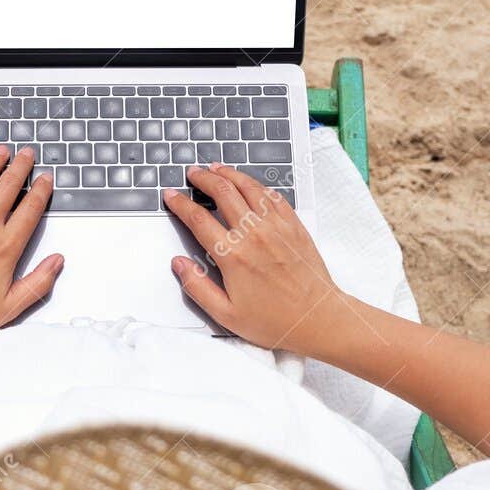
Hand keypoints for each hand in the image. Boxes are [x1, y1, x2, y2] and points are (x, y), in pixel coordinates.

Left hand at [0, 146, 60, 349]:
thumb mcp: (8, 308)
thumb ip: (37, 283)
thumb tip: (58, 261)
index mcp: (5, 249)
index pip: (30, 211)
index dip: (41, 191)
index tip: (46, 178)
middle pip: (8, 188)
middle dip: (20, 167)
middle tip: (27, 153)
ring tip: (1, 151)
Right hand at [162, 164, 347, 355]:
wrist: (318, 319)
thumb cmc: (274, 321)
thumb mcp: (226, 315)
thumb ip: (197, 287)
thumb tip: (178, 263)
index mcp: (233, 256)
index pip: (198, 219)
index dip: (180, 204)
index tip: (171, 196)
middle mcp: (254, 234)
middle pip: (222, 192)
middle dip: (203, 179)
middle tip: (192, 173)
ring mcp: (276, 227)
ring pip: (248, 187)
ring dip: (229, 174)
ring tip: (216, 168)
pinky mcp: (294, 226)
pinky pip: (273, 196)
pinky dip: (257, 185)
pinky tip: (249, 183)